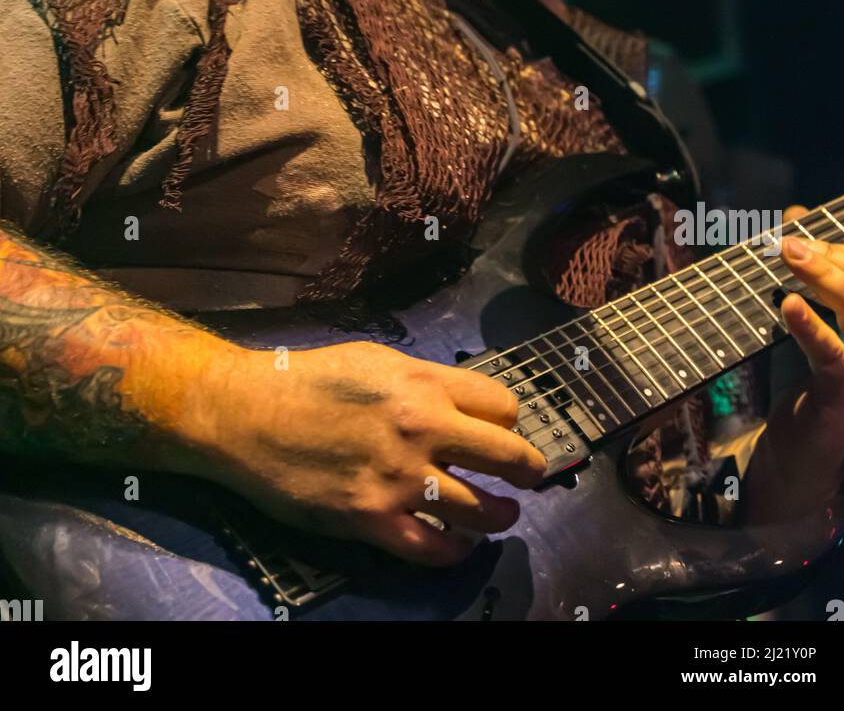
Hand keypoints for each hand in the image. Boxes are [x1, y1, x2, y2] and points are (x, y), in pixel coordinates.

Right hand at [199, 339, 546, 564]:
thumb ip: (422, 381)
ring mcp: (397, 479)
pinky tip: (460, 544)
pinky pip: (433, 549)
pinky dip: (456, 551)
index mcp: (422, 384)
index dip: (508, 421)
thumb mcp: (374, 360)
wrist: (247, 415)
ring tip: (503, 515)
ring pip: (481, 510)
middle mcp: (420, 429)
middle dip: (528, 470)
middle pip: (508, 457)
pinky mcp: (371, 520)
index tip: (502, 431)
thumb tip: (459, 403)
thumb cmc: (307, 380)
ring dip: (501, 516)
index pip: (502, 406)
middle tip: (529, 477)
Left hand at [746, 204, 843, 522]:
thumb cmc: (815, 387)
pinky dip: (811, 328)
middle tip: (792, 238)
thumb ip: (813, 274)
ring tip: (793, 254)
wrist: (806, 462)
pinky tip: (789, 305)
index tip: (802, 222)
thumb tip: (797, 214)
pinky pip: (834, 356)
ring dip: (830, 279)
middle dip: (839, 255)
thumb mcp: (817, 323)